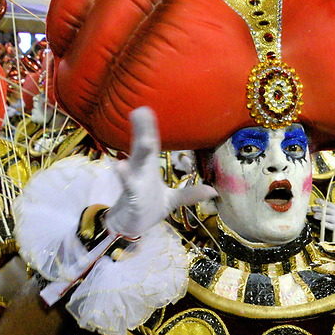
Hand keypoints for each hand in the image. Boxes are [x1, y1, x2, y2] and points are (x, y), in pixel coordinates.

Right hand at [105, 108, 214, 237]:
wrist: (130, 226)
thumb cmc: (148, 208)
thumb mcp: (173, 200)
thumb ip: (190, 194)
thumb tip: (213, 190)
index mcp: (149, 168)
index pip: (151, 144)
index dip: (149, 127)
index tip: (145, 108)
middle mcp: (141, 171)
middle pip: (143, 147)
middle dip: (143, 130)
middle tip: (140, 110)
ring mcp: (135, 182)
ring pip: (137, 164)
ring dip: (140, 151)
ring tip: (144, 139)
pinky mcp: (132, 196)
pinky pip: (129, 185)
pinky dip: (126, 176)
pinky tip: (120, 166)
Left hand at [311, 201, 334, 239]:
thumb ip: (330, 211)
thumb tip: (318, 208)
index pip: (329, 204)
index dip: (322, 202)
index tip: (315, 200)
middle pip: (328, 210)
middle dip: (319, 209)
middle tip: (313, 209)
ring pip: (328, 217)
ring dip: (321, 216)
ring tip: (315, 216)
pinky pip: (330, 226)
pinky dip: (325, 224)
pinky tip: (321, 223)